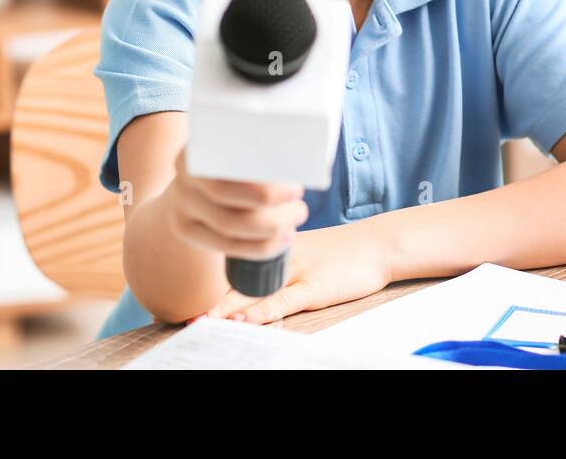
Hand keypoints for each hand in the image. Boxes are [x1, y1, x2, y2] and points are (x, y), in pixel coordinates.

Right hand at [164, 147, 308, 259]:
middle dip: (271, 202)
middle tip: (300, 200)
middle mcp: (184, 176)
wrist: (189, 193)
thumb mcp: (237, 152)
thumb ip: (262, 151)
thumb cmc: (230, 168)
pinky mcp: (186, 230)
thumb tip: (308, 159)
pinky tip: (283, 240)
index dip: (261, 176)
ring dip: (271, 226)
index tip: (296, 186)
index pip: (228, 161)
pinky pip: (227, 245)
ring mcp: (181, 205)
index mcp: (198, 148)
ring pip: (230, 225)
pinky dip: (260, 247)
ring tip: (297, 217)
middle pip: (226, 194)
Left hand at [199, 220, 391, 324]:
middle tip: (186, 318)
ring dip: (227, 309)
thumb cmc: (344, 251)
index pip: (239, 268)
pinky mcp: (315, 287)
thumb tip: (258, 285)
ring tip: (203, 323)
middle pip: (240, 281)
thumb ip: (282, 262)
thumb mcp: (308, 252)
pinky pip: (283, 301)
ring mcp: (297, 272)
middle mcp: (282, 258)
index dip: (214, 286)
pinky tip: (243, 319)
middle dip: (212, 301)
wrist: (379, 243)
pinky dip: (261, 311)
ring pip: (256, 292)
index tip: (190, 303)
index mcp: (276, 248)